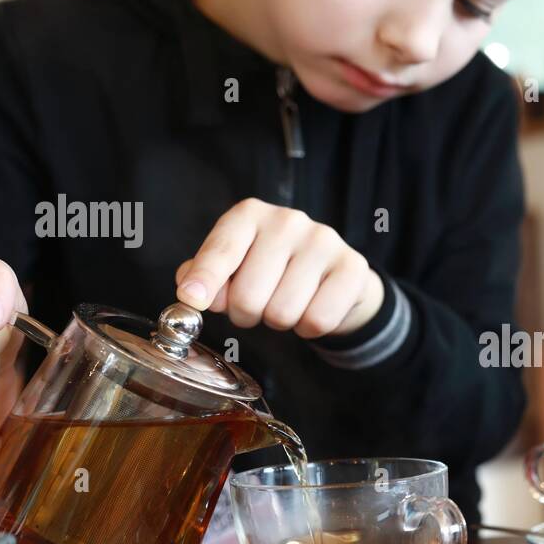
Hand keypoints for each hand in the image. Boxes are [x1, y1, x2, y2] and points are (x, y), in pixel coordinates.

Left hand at [175, 199, 383, 337]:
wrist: (333, 274)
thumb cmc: (274, 270)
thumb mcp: (234, 266)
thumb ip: (205, 276)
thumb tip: (192, 293)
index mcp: (250, 215)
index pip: (222, 251)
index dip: (205, 279)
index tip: (191, 298)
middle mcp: (287, 221)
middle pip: (249, 296)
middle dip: (247, 315)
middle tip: (257, 307)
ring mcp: (323, 241)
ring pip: (283, 313)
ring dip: (280, 323)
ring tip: (286, 304)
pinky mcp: (352, 266)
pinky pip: (318, 320)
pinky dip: (309, 328)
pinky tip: (311, 309)